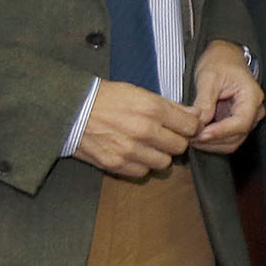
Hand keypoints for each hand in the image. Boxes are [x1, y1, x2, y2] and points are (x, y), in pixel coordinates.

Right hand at [76, 80, 199, 178]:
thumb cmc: (106, 98)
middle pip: (180, 146)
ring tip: (148, 145)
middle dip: (175, 141)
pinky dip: (141, 165)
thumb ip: (170, 106)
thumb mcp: (139, 92)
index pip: (190, 126)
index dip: (190, 127)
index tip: (184, 127)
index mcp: (152, 109)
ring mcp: (130, 150)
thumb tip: (195, 114)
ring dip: (159, 155)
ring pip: (164, 162)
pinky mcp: (116, 164)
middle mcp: (144, 131)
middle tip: (165, 136)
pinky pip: (143, 172)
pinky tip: (134, 154)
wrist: (71, 110)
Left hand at [189, 40, 263, 154]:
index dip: (221, 132)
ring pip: (231, 142)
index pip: (241, 123)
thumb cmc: (220, 62)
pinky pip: (226, 139)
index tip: (202, 134)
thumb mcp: (209, 76)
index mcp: (252, 97)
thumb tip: (199, 121)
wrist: (225, 58)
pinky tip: (196, 135)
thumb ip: (204, 100)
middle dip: (212, 140)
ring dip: (210, 143)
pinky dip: (211, 141)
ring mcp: (246, 119)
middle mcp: (254, 111)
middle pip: (236, 136)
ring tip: (190, 136)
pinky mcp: (236, 123)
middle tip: (189, 136)